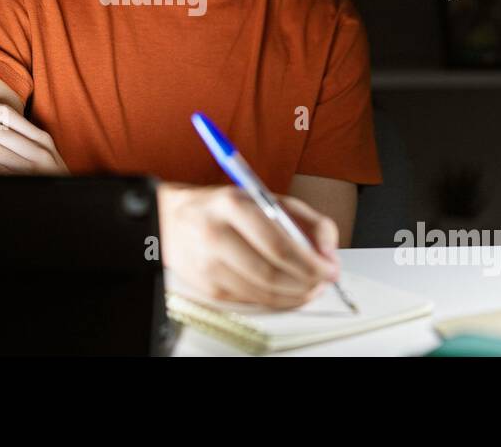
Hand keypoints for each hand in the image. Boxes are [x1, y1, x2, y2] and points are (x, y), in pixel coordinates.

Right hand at [157, 184, 339, 309]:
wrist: (170, 219)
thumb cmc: (224, 208)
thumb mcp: (267, 199)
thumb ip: (306, 220)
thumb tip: (328, 252)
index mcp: (233, 205)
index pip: (279, 245)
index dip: (310, 264)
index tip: (329, 269)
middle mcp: (216, 234)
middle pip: (270, 273)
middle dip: (306, 283)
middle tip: (322, 283)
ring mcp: (207, 264)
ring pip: (261, 293)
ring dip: (293, 296)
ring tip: (308, 289)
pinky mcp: (205, 287)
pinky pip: (249, 301)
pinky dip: (273, 300)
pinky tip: (284, 292)